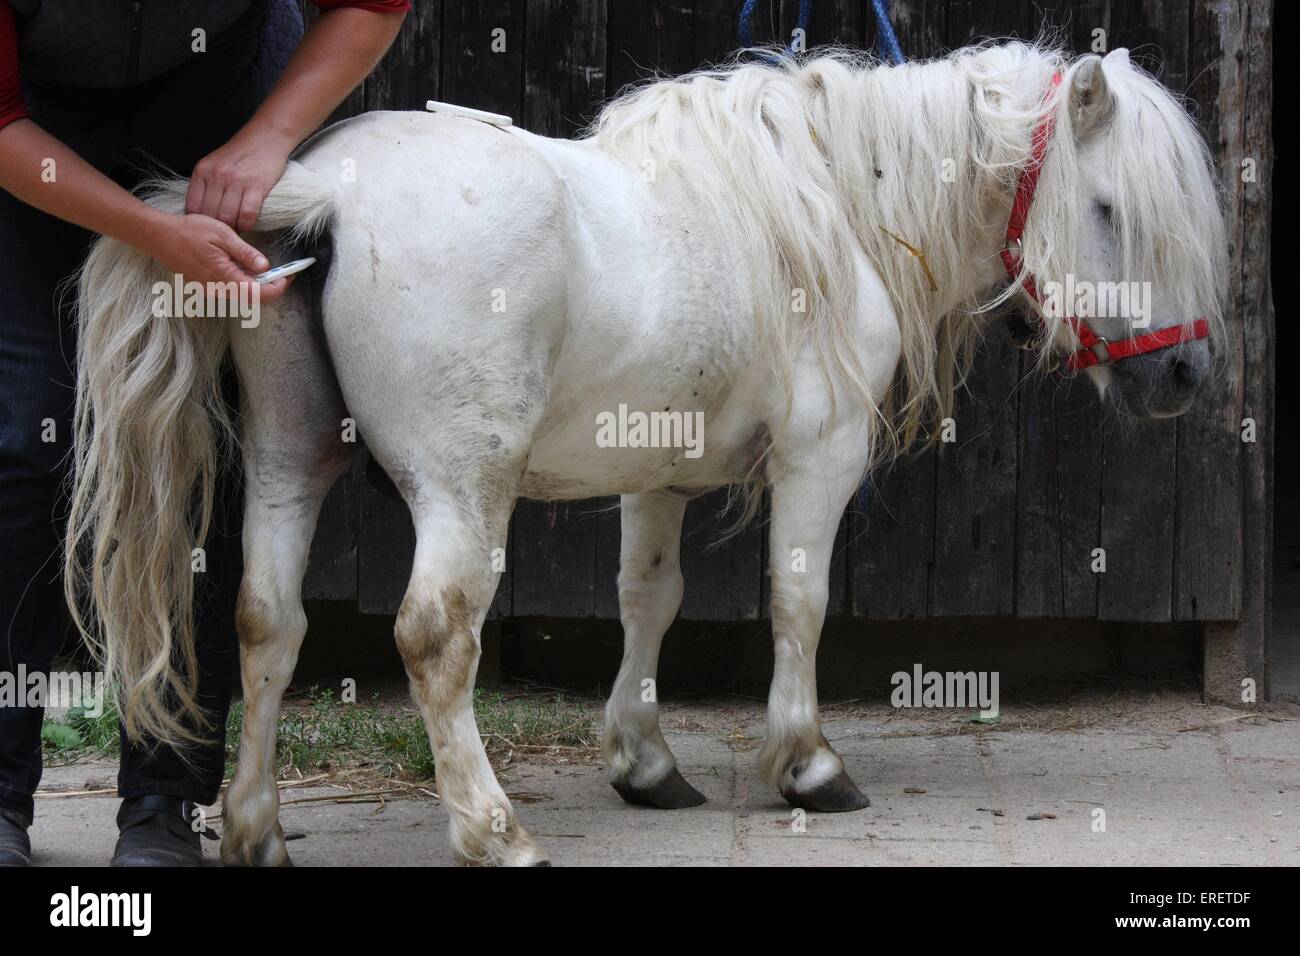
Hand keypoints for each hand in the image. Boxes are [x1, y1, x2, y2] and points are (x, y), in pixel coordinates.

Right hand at [147, 213, 289, 302]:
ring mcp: (212, 290)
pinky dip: (245, 283)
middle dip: (273, 287)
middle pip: (254, 299)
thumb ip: (245, 252)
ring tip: (269, 270)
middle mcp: (219, 290)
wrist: (159, 237)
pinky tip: (247, 269)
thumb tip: (265, 266)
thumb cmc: (189, 231)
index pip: (259, 294)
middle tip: (285, 273)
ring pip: (243, 296)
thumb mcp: (222, 235)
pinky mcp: (207, 287)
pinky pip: (232, 290)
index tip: (290, 276)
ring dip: (259, 286)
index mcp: (225, 278)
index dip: (279, 287)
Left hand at [186, 135, 290, 231]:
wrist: (266, 138)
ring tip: (235, 231)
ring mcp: (236, 181)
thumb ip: (206, 184)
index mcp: (203, 171)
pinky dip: (246, 224)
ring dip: (232, 229)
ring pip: (228, 217)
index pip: (193, 207)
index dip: (200, 222)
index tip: (207, 228)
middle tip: (223, 234)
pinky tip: (247, 224)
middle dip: (217, 229)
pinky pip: (247, 214)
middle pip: (210, 215)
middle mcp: (217, 176)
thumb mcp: (214, 164)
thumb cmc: (241, 154)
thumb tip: (203, 213)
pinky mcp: (256, 186)